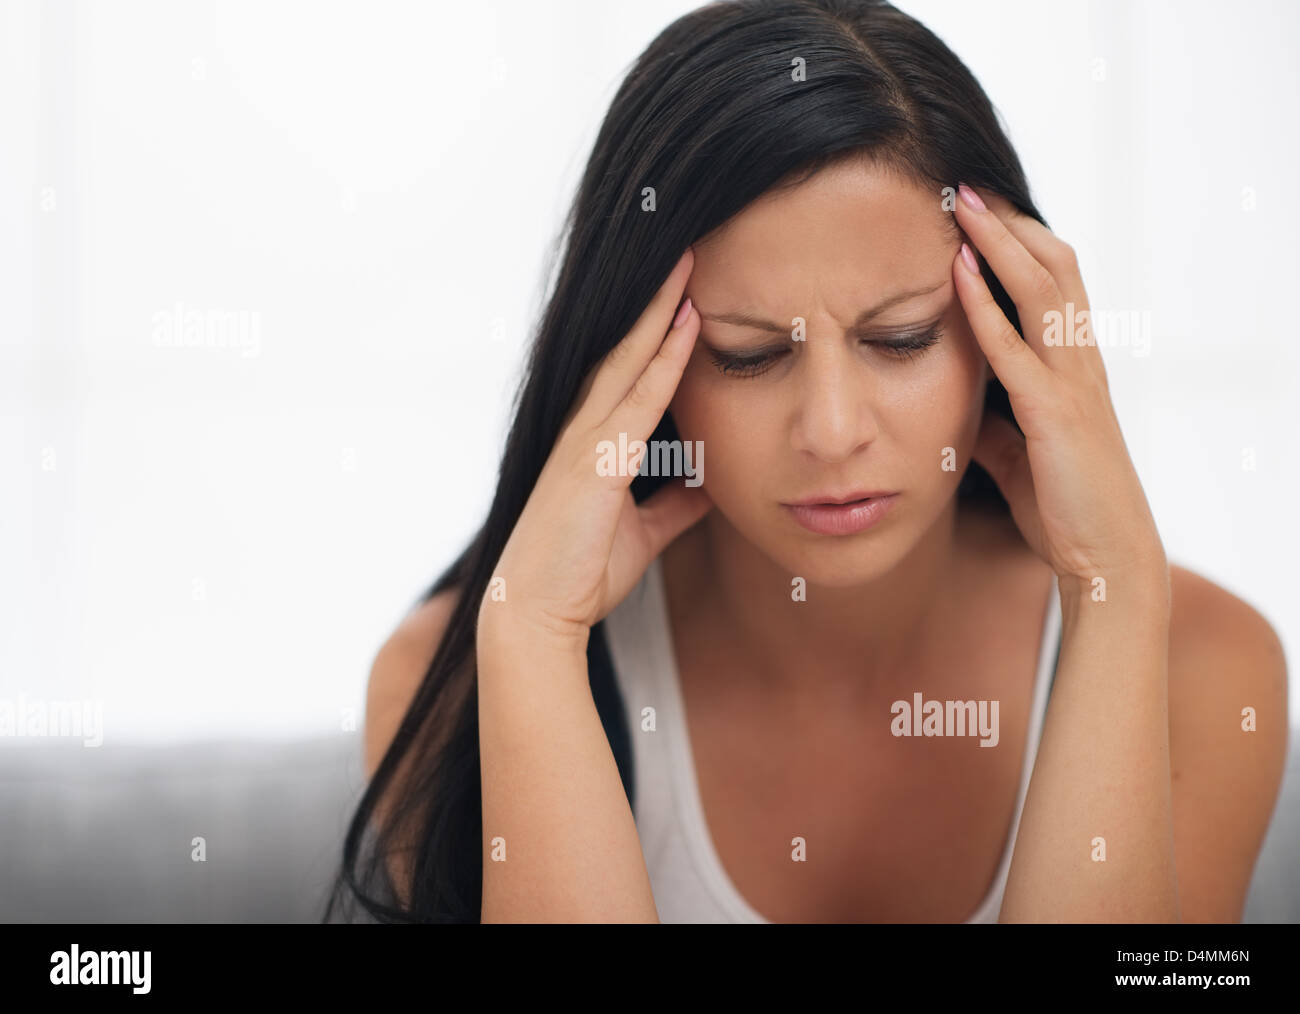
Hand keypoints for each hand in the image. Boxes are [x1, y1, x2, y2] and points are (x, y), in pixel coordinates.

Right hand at [480, 247, 713, 647]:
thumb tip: (711, 484)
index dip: (654, 333)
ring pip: (627, 360)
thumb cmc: (582, 572)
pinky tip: (686, 324)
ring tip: (686, 264)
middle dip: (655, 303)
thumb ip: (676, 505)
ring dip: (659, 312)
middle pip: (623, 352)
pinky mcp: (593, 459)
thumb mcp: (644, 532)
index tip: (685, 295)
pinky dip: (663, 358)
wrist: (536, 612)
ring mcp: (586, 440)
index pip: (627, 376)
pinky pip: (637, 397)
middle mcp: (585, 431)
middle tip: (685, 254)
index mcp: (594, 446)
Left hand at [951, 184, 1166, 591]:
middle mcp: (1081, 363)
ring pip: (1042, 293)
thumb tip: (959, 410)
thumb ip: (992, 426)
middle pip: (1052, 269)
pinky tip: (957, 276)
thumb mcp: (1018, 458)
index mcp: (1074, 369)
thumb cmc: (1067, 509)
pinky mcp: (1054, 415)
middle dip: (1010, 225)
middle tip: (967, 186)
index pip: (1055, 285)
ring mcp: (1072, 384)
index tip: (980, 213)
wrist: (1105, 560)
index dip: (1020, 244)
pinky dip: (984, 309)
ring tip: (962, 206)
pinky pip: (1015, 350)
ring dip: (999, 245)